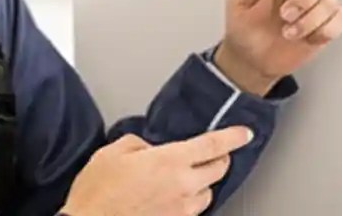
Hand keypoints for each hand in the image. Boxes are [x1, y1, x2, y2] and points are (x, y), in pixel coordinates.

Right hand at [60, 126, 253, 215]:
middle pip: (219, 168)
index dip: (233, 136)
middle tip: (212, 153)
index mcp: (169, 161)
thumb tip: (150, 148)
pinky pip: (192, 212)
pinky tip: (173, 198)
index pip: (213, 144)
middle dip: (219, 158)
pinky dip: (188, 202)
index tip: (244, 133)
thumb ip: (139, 143)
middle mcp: (182, 186)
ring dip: (203, 183)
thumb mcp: (113, 152)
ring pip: (208, 193)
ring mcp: (181, 211)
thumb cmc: (97, 194)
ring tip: (186, 178)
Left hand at [213, 0, 341, 94]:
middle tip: (283, 16)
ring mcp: (319, 3)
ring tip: (287, 30)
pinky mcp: (328, 24)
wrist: (251, 58)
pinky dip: (319, 32)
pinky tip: (304, 36)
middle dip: (303, 0)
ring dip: (305, 22)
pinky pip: (339, 21)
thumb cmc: (242, 24)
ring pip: (329, 4)